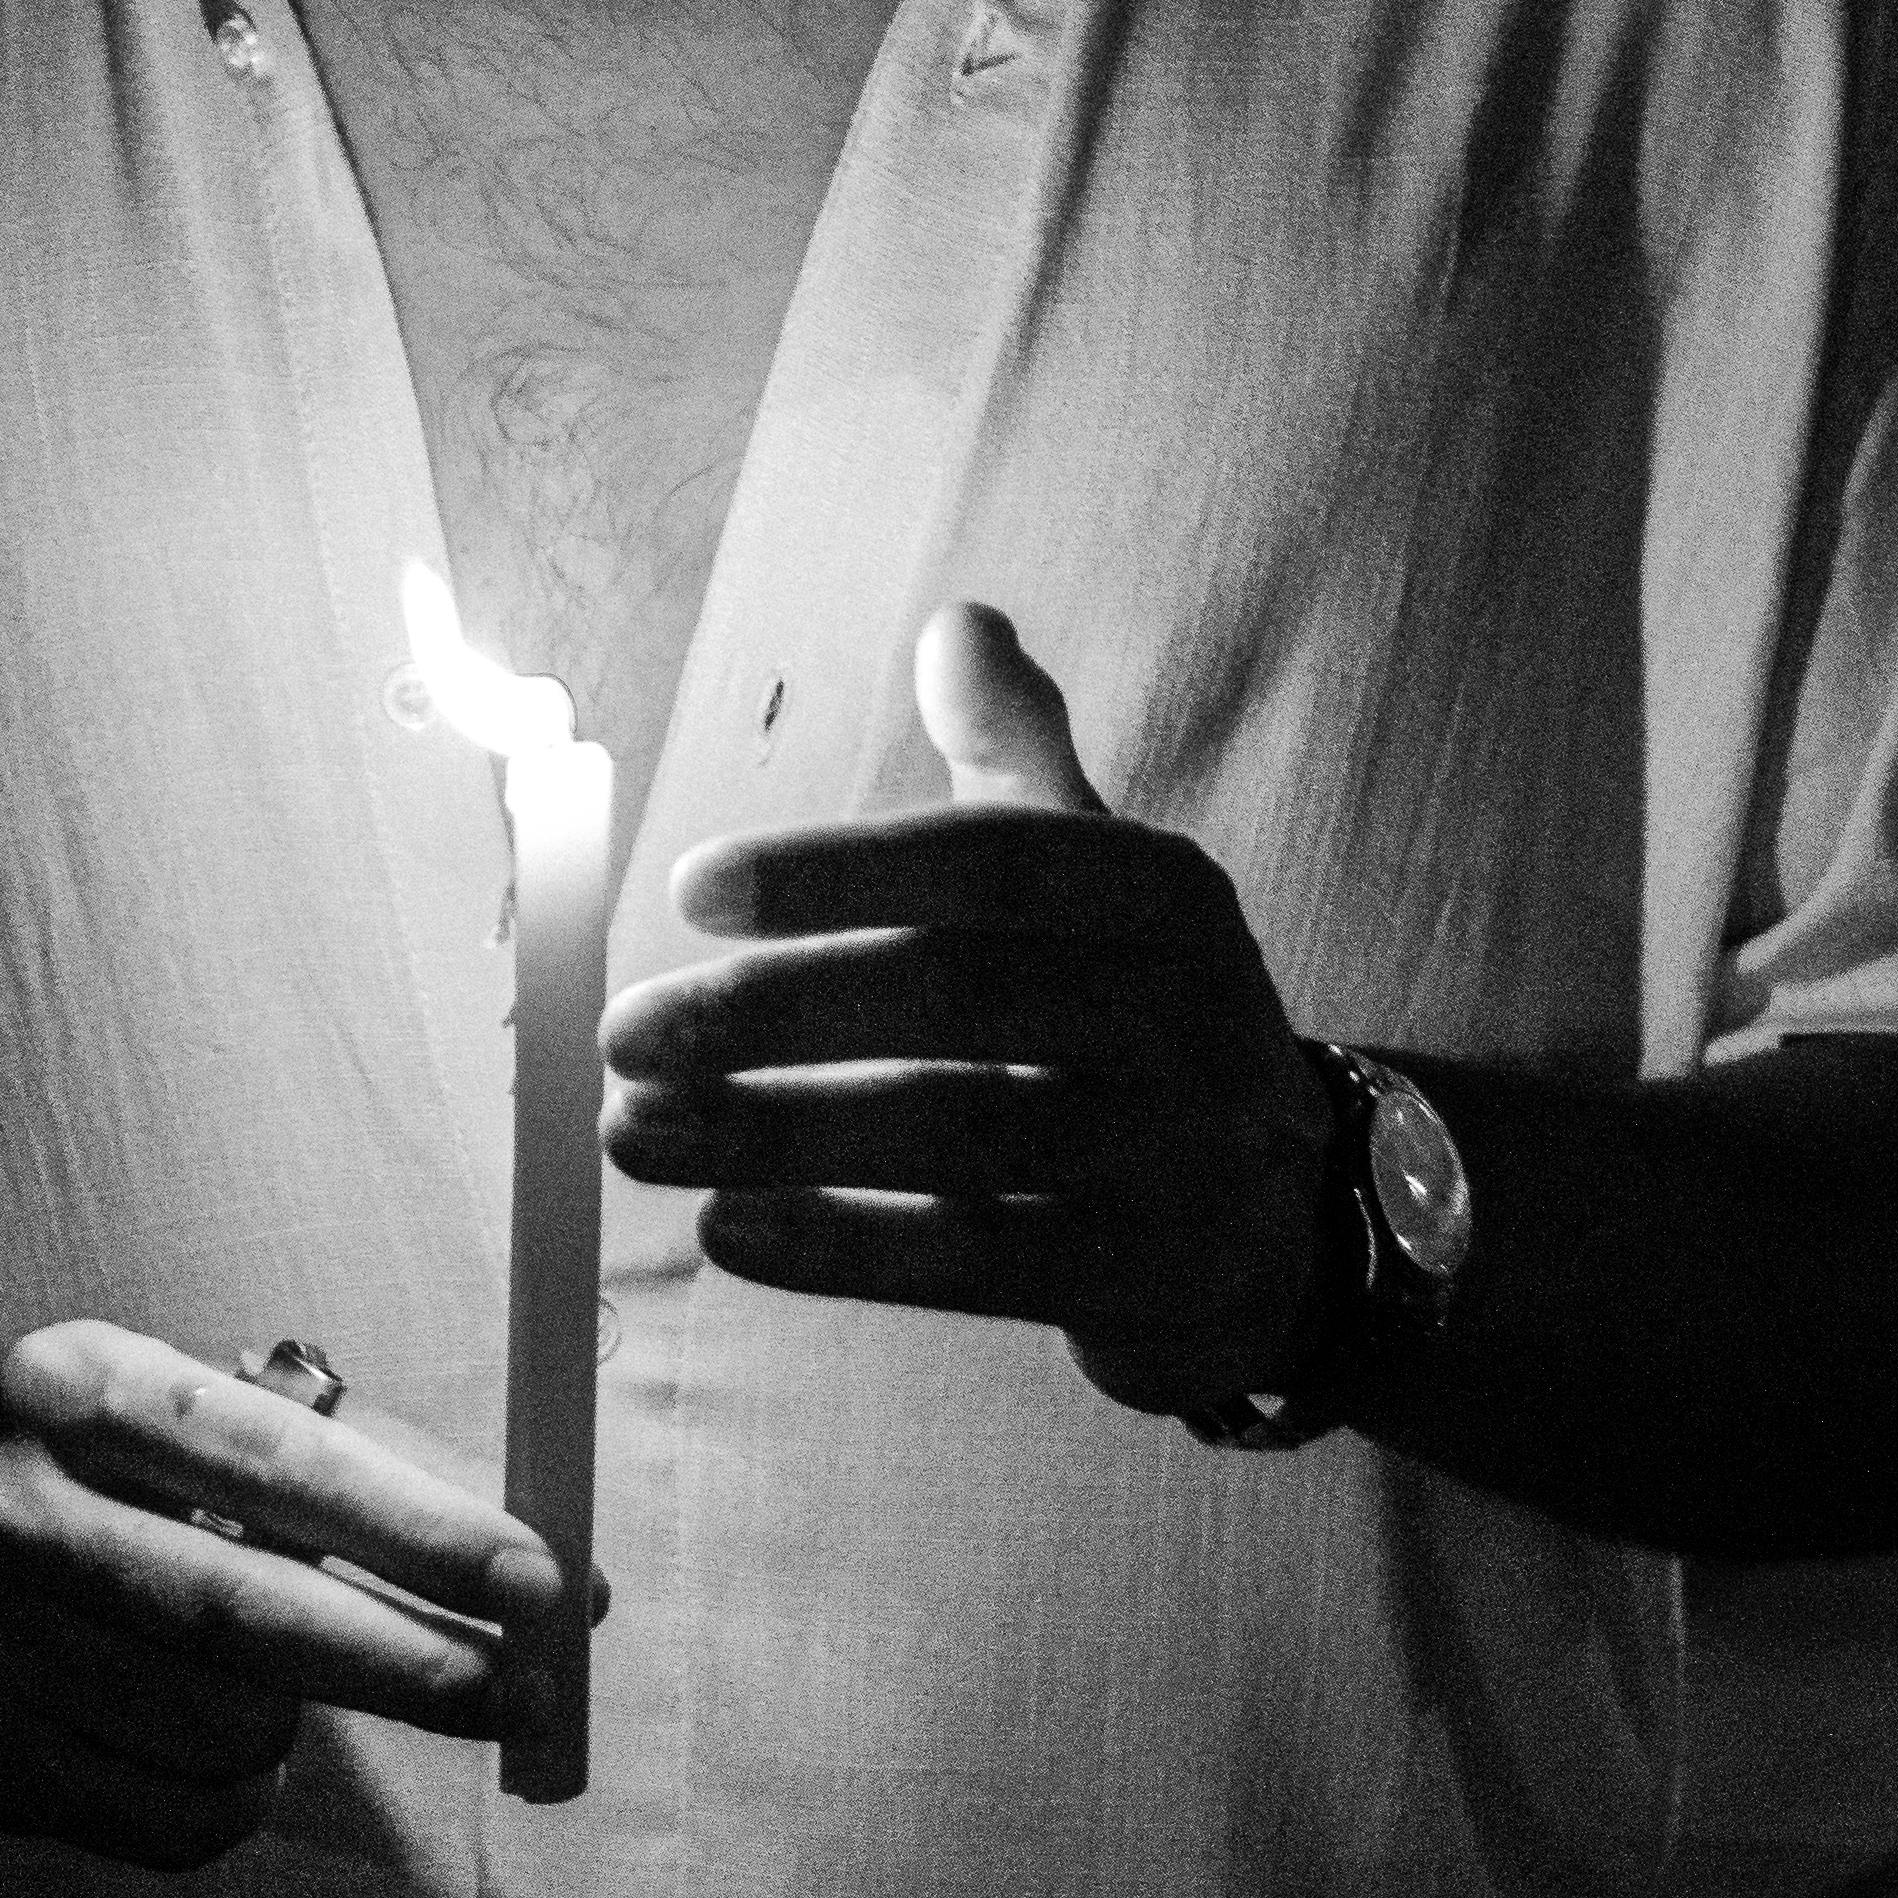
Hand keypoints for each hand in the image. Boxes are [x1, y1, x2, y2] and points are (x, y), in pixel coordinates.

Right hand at [0, 1322, 588, 1872]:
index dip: (413, 1528)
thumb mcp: (192, 1406)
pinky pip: (174, 1818)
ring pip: (218, 1728)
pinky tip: (215, 1734)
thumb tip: (550, 1583)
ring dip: (297, 1719)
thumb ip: (363, 1478)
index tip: (537, 1580)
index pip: (275, 1465)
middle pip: (244, 1617)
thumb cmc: (97, 1453)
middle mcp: (17, 1510)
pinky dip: (239, 1791)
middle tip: (526, 1690)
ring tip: (276, 1671)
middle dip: (406, 1661)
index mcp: (85, 1386)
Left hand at [601, 604, 1334, 1428]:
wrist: (1274, 1216)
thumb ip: (1019, 749)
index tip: (688, 885)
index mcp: (1162, 892)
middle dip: (770, 1014)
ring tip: (632, 1132)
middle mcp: (1182, 1015)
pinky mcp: (1133, 1274)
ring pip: (946, 1139)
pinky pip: (969, 1265)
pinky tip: (725, 1232)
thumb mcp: (1108, 874)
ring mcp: (1169, 1155)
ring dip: (771, 1136)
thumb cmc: (1134, 1007)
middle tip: (624, 1032)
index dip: (837, 873)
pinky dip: (840, 1250)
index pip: (991, 865)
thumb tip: (959, 623)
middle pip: (953, 1002)